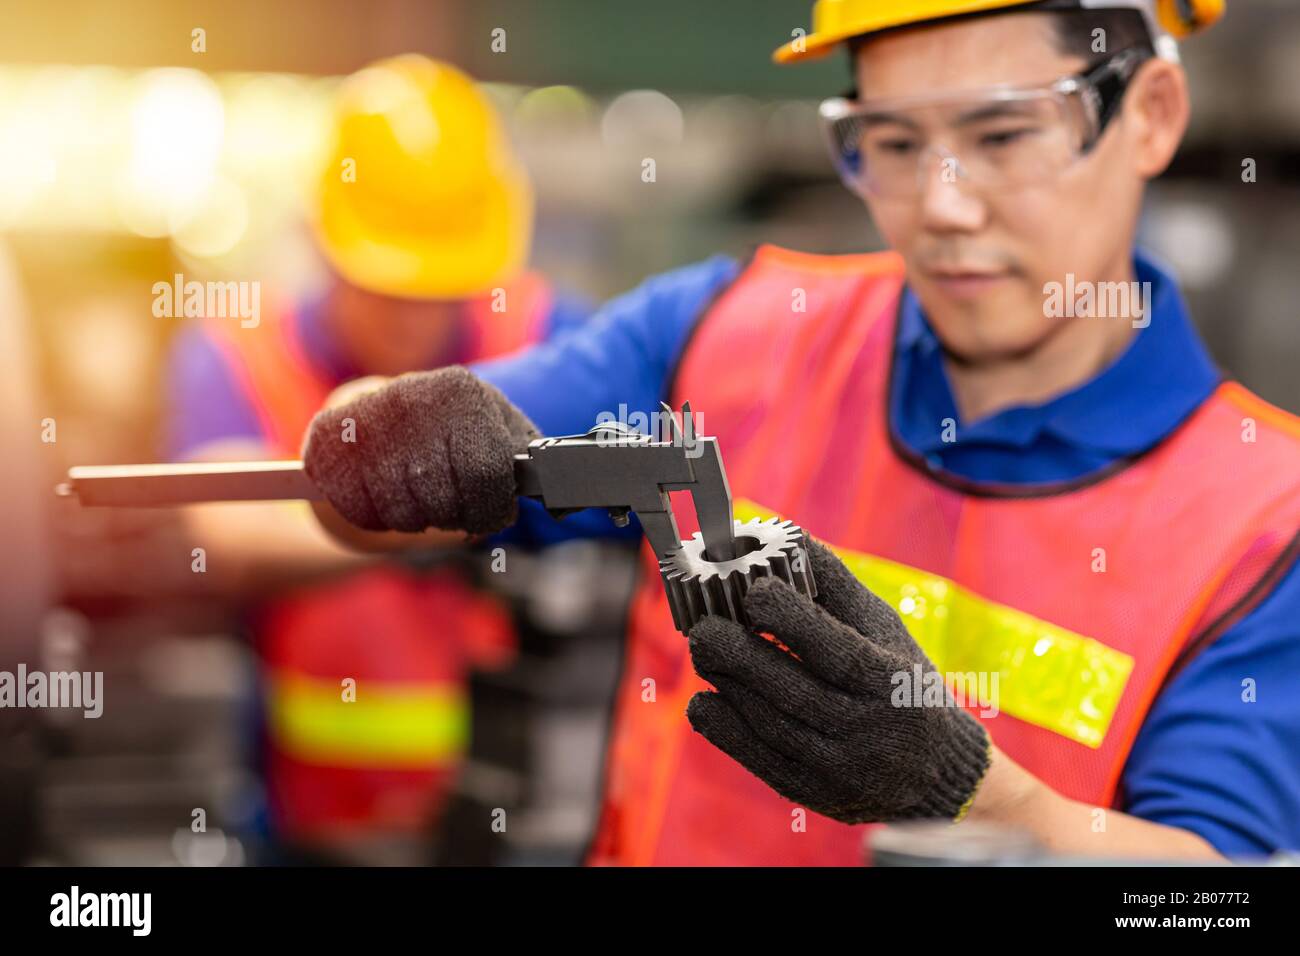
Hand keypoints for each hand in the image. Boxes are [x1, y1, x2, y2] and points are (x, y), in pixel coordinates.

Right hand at [302, 367, 538, 534]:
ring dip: (409, 519)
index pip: (484, 474)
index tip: (486, 513)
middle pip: (437, 498)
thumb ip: (523, 465)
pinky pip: (352, 503)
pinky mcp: (329, 434)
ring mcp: (368, 413)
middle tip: (445, 506)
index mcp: (467, 394)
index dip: (487, 509)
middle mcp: (416, 394)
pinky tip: (382, 497)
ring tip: (415, 498)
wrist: (397, 412)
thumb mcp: (504, 439)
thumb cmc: (462, 437)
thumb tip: (549, 485)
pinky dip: (369, 515)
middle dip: (445, 517)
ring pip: (395, 507)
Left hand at [686, 537, 990, 823]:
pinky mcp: (812, 793)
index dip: (791, 621)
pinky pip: (759, 760)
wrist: (936, 775)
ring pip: (769, 725)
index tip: (753, 591)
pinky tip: (706, 700)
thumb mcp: (886, 630)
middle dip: (740, 655)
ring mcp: (838, 769)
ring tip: (704, 650)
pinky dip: (725, 729)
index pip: (836, 651)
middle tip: (702, 628)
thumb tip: (785, 535)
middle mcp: (867, 730)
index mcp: (890, 682)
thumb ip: (835, 586)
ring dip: (728, 684)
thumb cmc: (903, 682)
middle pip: (793, 691)